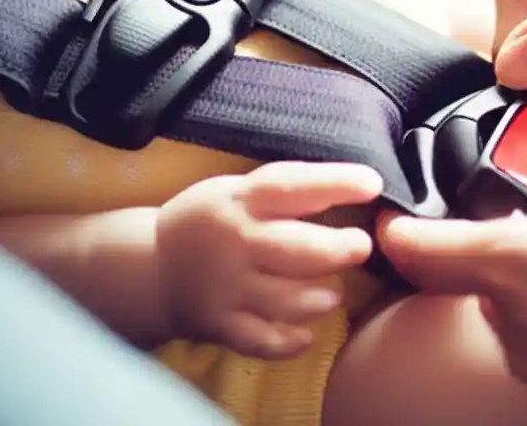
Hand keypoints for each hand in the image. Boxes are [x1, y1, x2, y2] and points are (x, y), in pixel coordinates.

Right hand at [156, 161, 380, 358]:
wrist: (153, 267)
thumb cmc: (216, 220)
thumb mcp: (240, 190)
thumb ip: (290, 192)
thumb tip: (360, 185)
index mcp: (241, 200)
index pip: (292, 186)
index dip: (335, 183)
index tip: (373, 183)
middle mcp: (235, 242)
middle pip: (296, 249)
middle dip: (338, 249)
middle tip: (360, 246)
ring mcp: (226, 286)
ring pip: (284, 299)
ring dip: (316, 299)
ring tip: (330, 294)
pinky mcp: (219, 323)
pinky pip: (260, 340)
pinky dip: (287, 342)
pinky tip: (305, 335)